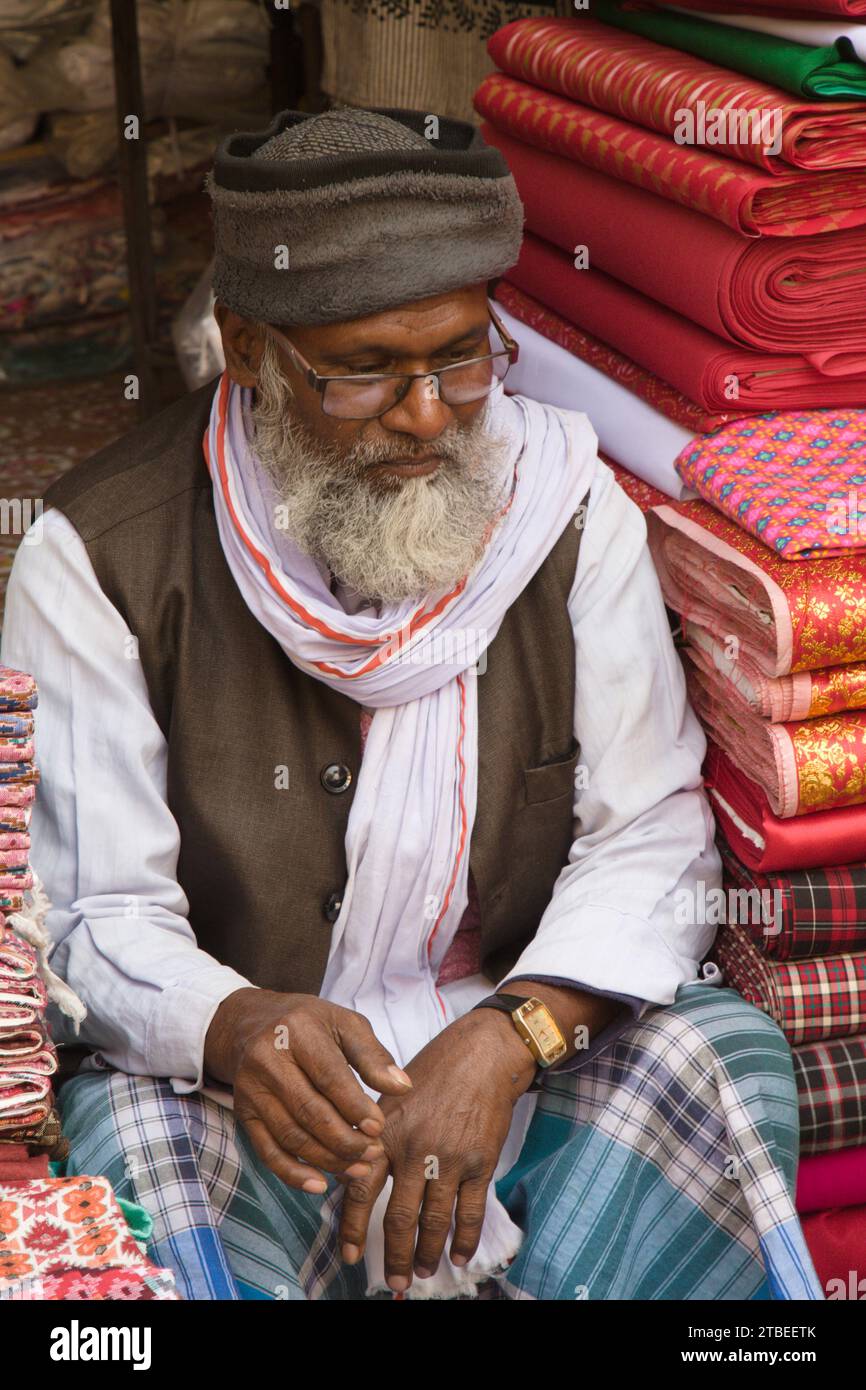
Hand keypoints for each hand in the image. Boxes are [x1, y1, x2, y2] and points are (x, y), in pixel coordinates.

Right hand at [204, 987, 412, 1192]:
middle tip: (374, 1152)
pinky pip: (268, 1151)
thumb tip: (403, 1087)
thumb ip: (373, 1055)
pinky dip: (293, 1173)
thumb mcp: (344, 1023)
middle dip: (346, 1139)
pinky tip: (320, 1184)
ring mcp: (252, 1089)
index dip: (355, 1107)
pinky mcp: (244, 1113)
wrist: (253, 1024)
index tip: (379, 1128)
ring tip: (359, 1168)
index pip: (329, 1076)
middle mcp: (268, 1059)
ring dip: (328, 1159)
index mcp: (297, 1030)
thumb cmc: (309, 1024)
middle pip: (309, 1111)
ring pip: (291, 1135)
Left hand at [339, 1007, 535, 1289]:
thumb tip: (357, 1174)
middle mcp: (414, 1148)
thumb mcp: (393, 1093)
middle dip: (394, 1254)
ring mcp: (449, 1158)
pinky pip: (469, 1211)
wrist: (483, 1053)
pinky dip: (465, 1238)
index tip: (349, 1255)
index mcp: (386, 1131)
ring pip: (434, 1220)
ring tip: (423, 1272)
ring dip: (427, 1253)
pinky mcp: (479, 1162)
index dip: (353, 1226)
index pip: (362, 1188)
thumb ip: (377, 1133)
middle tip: (394, 1280)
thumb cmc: (434, 1069)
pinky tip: (460, 1255)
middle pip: (400, 1216)